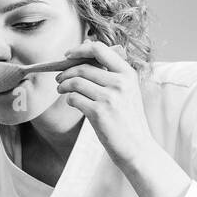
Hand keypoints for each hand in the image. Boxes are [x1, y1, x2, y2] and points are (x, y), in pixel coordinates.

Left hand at [55, 41, 154, 167]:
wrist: (137, 147)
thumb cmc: (128, 119)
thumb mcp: (127, 90)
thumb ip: (110, 72)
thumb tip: (86, 49)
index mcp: (128, 73)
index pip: (100, 49)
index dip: (80, 49)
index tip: (68, 55)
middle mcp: (120, 83)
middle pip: (83, 68)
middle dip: (66, 72)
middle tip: (59, 78)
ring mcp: (109, 97)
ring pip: (76, 82)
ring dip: (63, 85)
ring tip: (61, 90)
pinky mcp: (98, 112)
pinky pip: (74, 98)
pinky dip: (69, 99)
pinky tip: (71, 102)